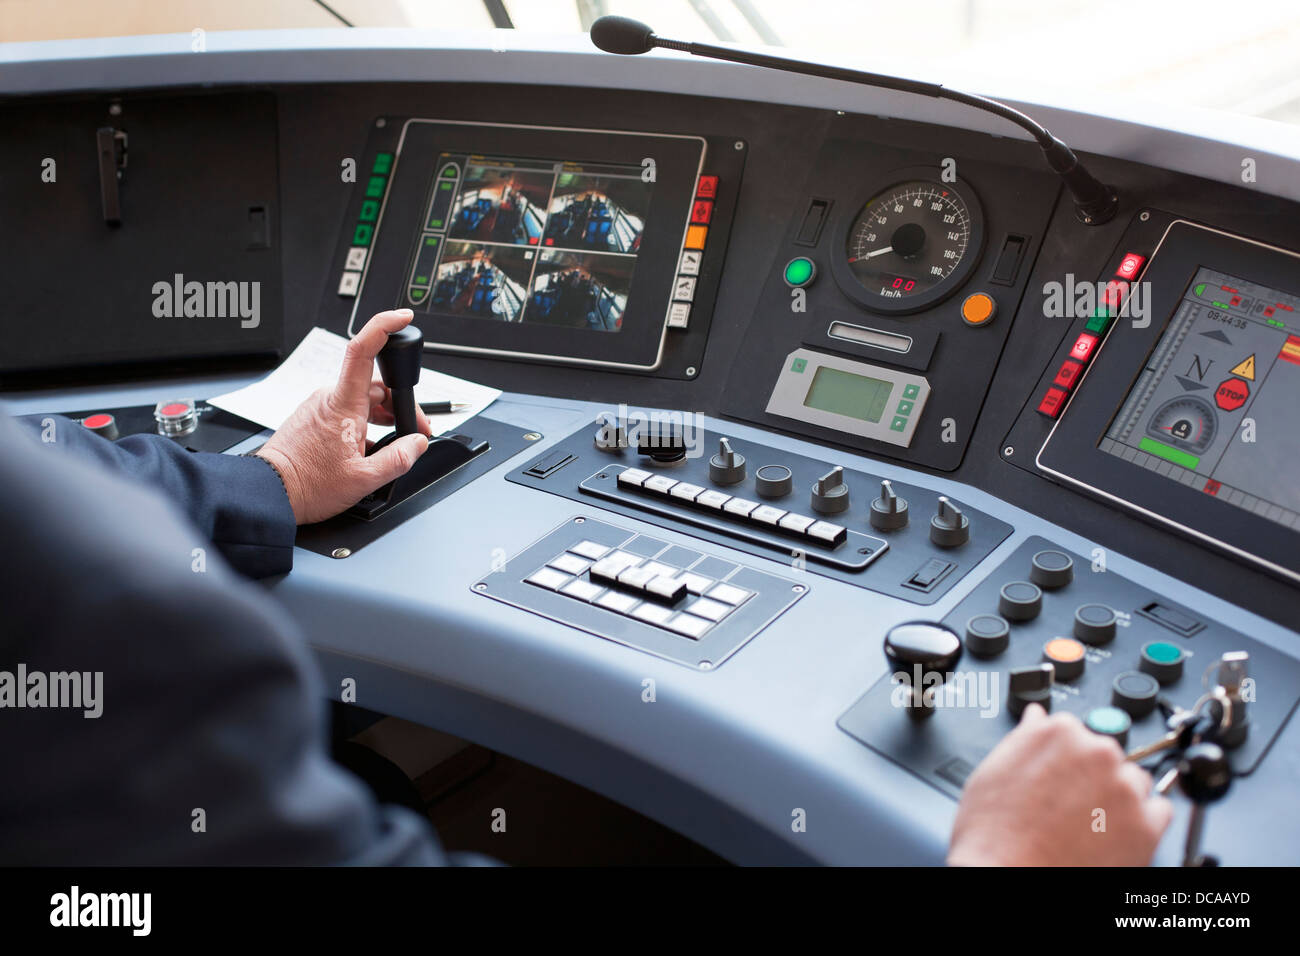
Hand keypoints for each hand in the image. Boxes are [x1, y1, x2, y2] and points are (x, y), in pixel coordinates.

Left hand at [255, 310, 432, 523]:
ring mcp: (319, 407)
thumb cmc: (306, 484)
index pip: (363, 350)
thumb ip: (398, 459)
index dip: (384, 326)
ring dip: (382, 417)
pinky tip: (369, 448)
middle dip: (399, 406)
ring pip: (362, 400)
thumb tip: (416, 444)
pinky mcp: (313, 418)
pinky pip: (347, 411)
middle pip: (375, 385)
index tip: (402, 318)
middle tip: (413, 433)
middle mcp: (329, 399)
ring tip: (392, 446)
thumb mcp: (363, 479)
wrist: (270, 492)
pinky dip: (365, 424)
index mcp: (343, 405)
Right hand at [948, 705, 1172, 865]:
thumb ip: (1025, 736)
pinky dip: (1144, 821)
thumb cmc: (994, 832)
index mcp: (1060, 731)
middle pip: (1107, 754)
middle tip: (1070, 804)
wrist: (1007, 874)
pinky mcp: (1147, 824)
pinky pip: (1160, 811)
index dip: (1065, 757)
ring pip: (1135, 781)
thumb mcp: (994, 769)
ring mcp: (1125, 788)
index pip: (1075, 731)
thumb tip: (1037, 717)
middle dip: (1093, 775)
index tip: (1059, 774)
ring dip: (1119, 796)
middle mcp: (1097, 752)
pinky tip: (1115, 833)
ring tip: (1090, 824)